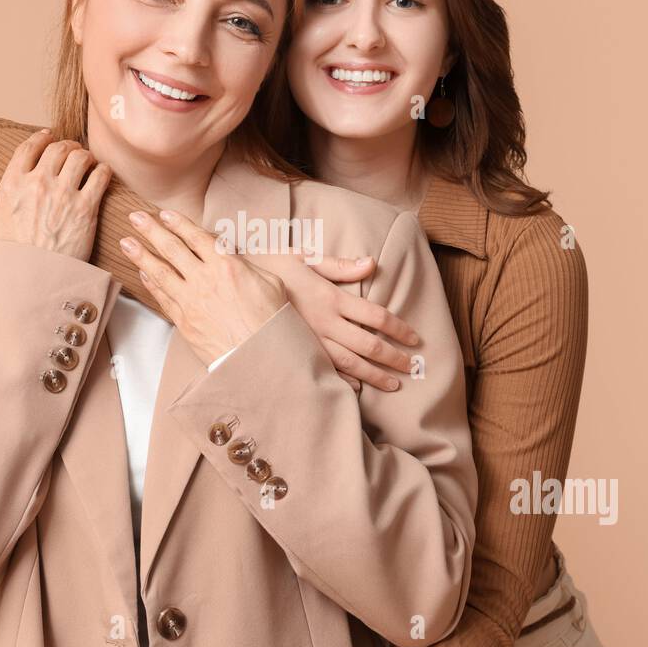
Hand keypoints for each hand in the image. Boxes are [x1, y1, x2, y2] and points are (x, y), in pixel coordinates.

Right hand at [0, 130, 110, 261]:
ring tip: (87, 163)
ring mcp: (63, 195)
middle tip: (71, 151)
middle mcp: (38, 184)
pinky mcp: (86, 209)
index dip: (41, 137)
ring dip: (85, 156)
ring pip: (80, 156)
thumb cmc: (9, 257)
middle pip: (58, 147)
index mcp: (12, 185)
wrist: (33, 282)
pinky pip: (101, 176)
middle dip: (66, 146)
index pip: (29, 147)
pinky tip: (101, 176)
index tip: (48, 136)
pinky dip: (103, 171)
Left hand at [118, 208, 286, 365]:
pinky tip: (142, 273)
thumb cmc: (270, 322)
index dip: (179, 223)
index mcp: (226, 266)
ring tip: (126, 243)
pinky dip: (150, 283)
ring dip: (140, 255)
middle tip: (135, 218)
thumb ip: (247, 266)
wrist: (258, 356)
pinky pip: (162, 297)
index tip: (165, 214)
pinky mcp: (184, 321)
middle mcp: (204, 280)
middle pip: (172, 249)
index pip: (196, 237)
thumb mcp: (270, 282)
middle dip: (151, 230)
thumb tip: (235, 258)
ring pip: (160, 272)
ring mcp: (190, 301)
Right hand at [250, 251, 420, 391]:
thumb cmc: (270, 266)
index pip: (376, 316)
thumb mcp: (304, 257)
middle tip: (411, 368)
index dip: (399, 329)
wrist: (233, 286)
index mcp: (331, 297)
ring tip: (393, 384)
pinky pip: (323, 370)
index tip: (415, 339)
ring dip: (374, 375)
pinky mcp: (295, 351)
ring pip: (350, 364)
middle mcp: (324, 323)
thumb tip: (371, 263)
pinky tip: (356, 389)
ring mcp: (309, 340)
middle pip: (369, 345)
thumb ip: (340, 265)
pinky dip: (342, 382)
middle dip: (393, 358)